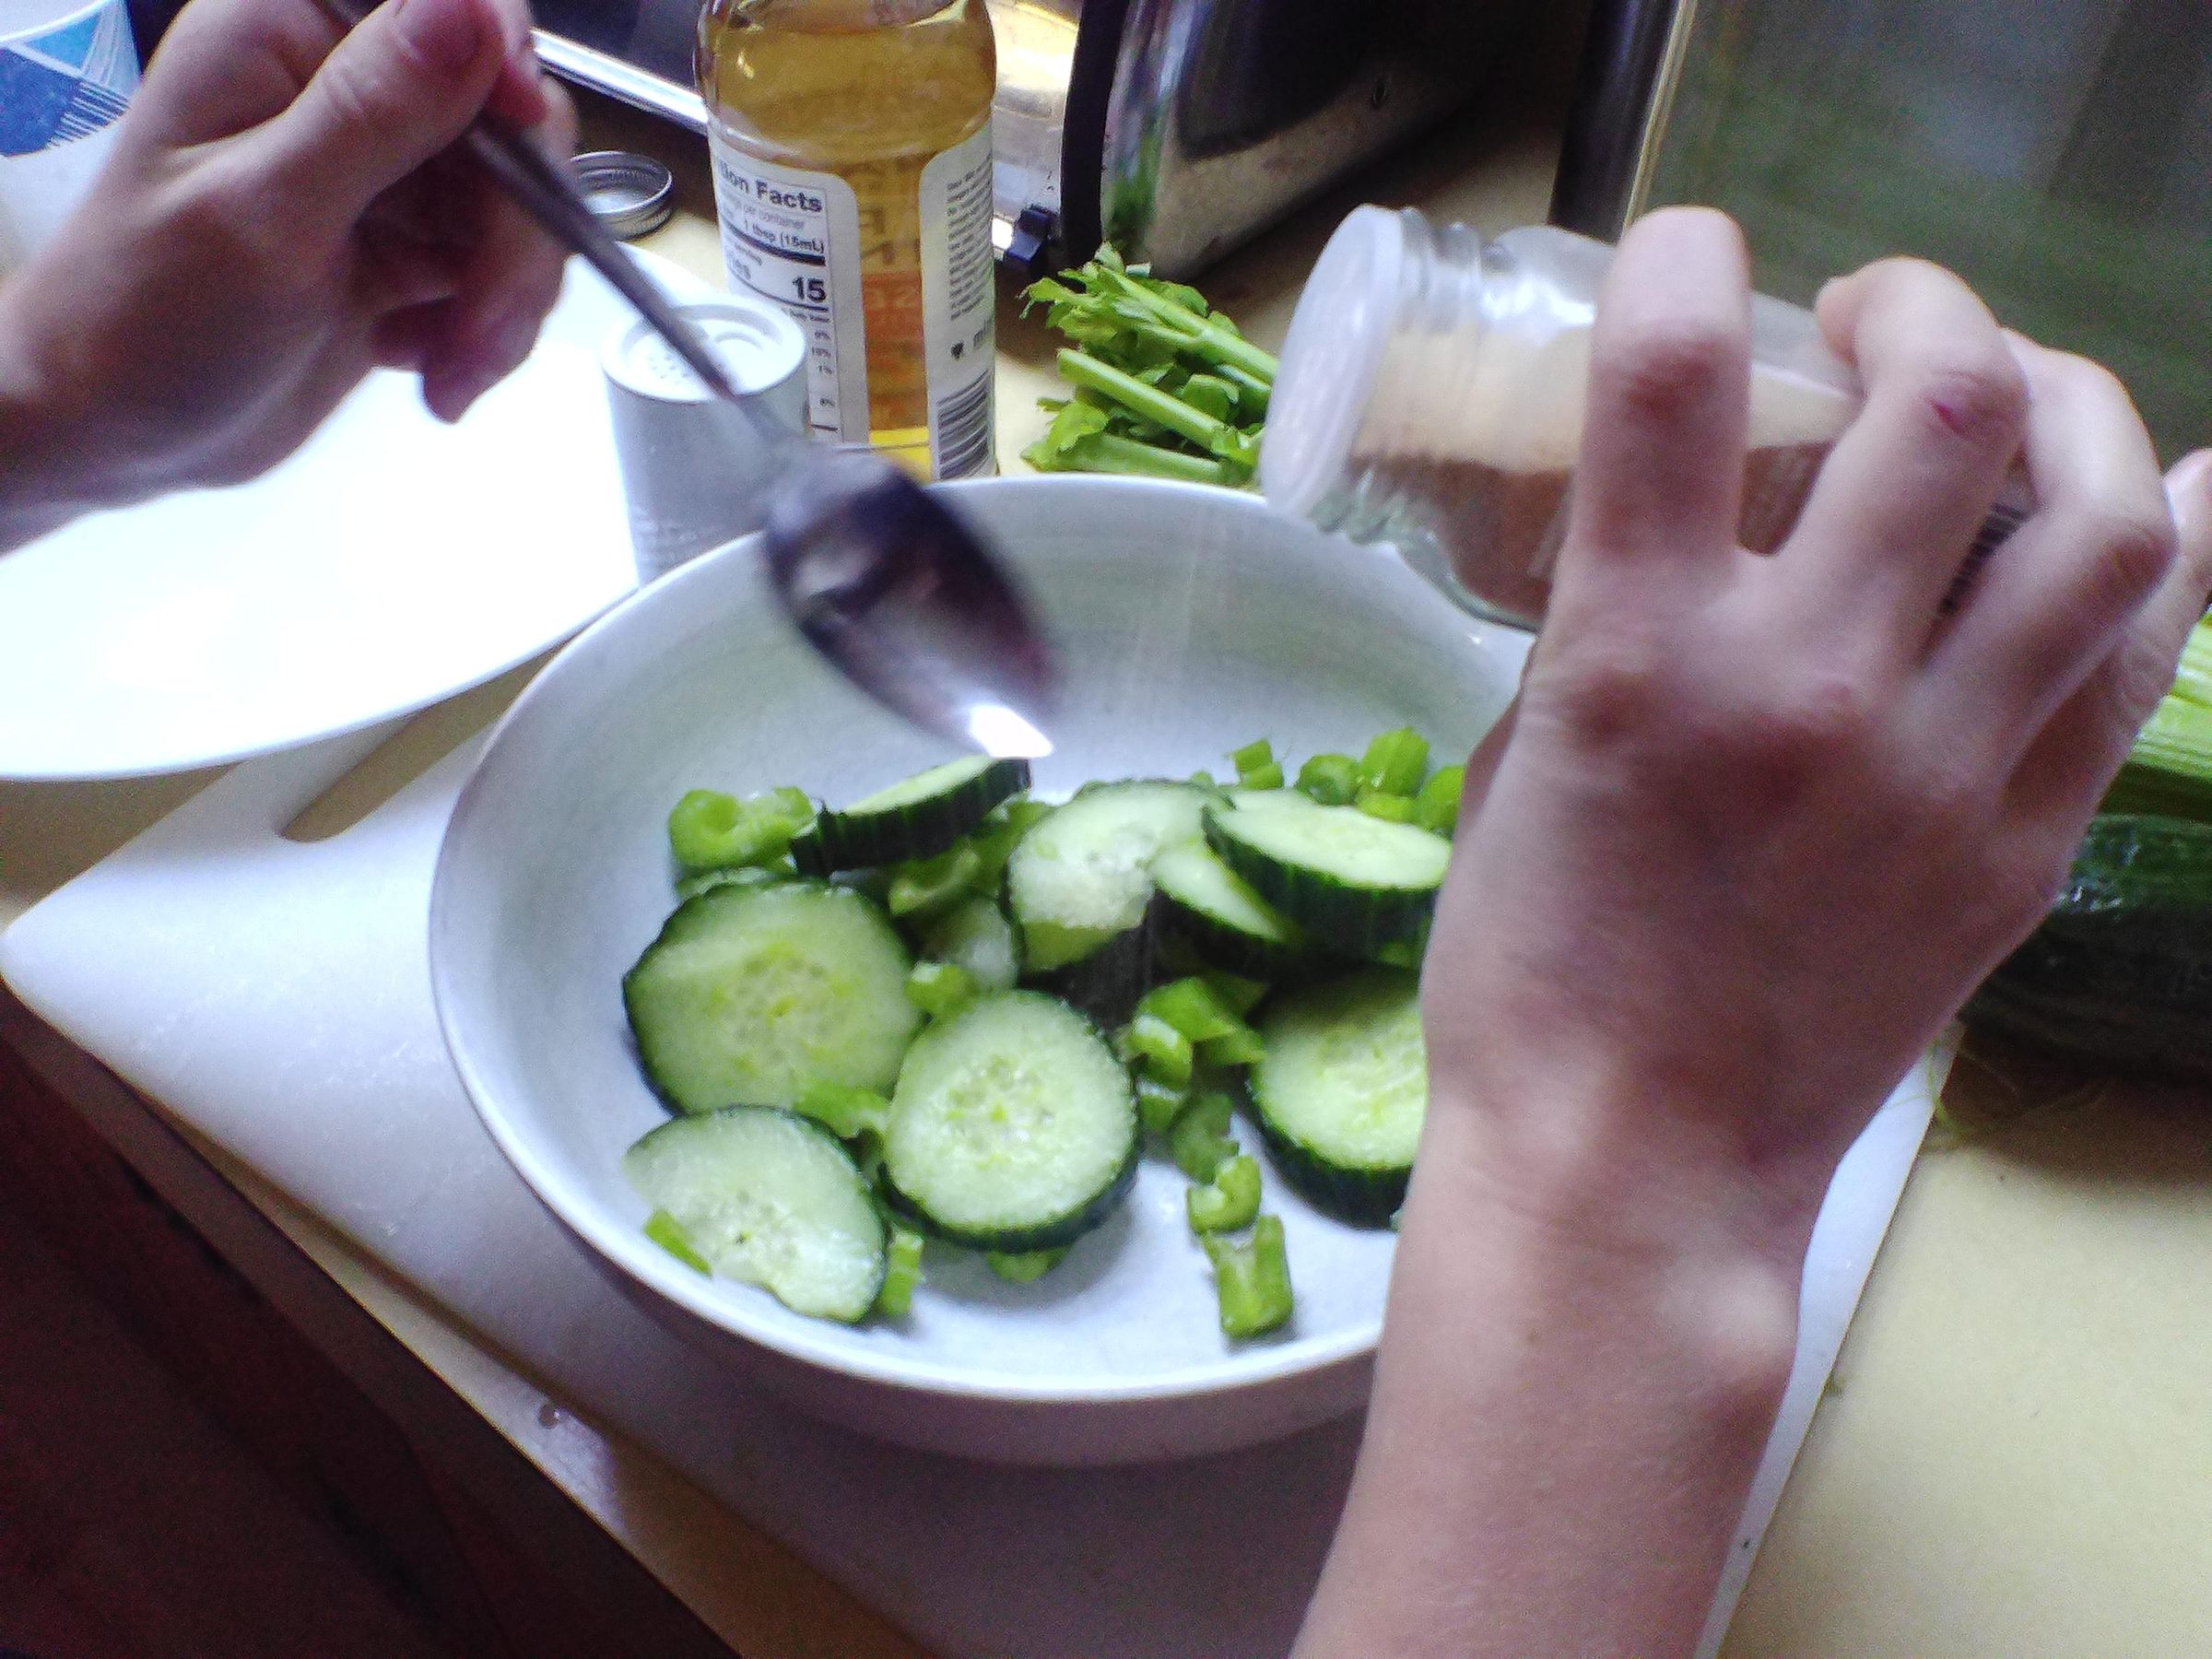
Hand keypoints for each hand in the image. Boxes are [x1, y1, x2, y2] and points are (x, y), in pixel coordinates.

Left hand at [0, 0, 575, 537]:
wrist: (122, 431)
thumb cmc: (150, 316)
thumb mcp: (264, 212)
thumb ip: (371, 112)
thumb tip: (473, 11)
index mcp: (285, 35)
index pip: (439, 3)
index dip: (501, 61)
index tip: (525, 144)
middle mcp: (343, 90)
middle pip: (506, 121)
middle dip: (515, 233)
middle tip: (483, 332)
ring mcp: (384, 174)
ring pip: (517, 206)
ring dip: (505, 300)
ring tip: (452, 373)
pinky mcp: (408, 250)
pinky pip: (495, 270)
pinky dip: (483, 331)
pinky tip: (431, 372)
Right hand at [1424, 208, 2211, 1242]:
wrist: (1638, 1161)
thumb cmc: (1533, 966)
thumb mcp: (1523, 757)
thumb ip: (1607, 620)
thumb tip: (1679, 531)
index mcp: (1636, 657)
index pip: (1679, 373)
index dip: (1689, 255)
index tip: (1694, 253)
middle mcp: (1804, 688)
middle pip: (1944, 399)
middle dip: (1921, 304)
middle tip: (1875, 324)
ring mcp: (1940, 767)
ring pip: (2098, 511)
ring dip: (2068, 404)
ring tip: (2014, 404)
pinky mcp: (2026, 842)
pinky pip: (2147, 652)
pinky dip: (2170, 537)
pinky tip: (2150, 490)